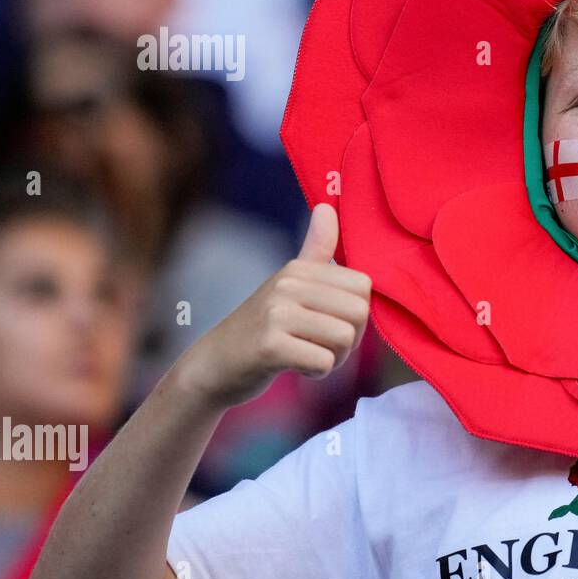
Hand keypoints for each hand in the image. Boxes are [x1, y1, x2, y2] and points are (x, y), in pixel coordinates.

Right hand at [174, 203, 372, 409]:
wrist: (213, 365)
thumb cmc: (262, 327)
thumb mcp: (289, 285)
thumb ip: (315, 250)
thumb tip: (328, 206)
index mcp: (298, 269)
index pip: (364, 286)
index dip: (355, 314)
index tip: (327, 323)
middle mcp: (287, 284)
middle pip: (360, 313)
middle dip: (348, 339)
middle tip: (318, 344)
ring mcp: (276, 313)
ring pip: (344, 339)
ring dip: (333, 358)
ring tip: (305, 355)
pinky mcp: (269, 346)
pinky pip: (324, 362)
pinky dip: (316, 373)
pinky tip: (293, 367)